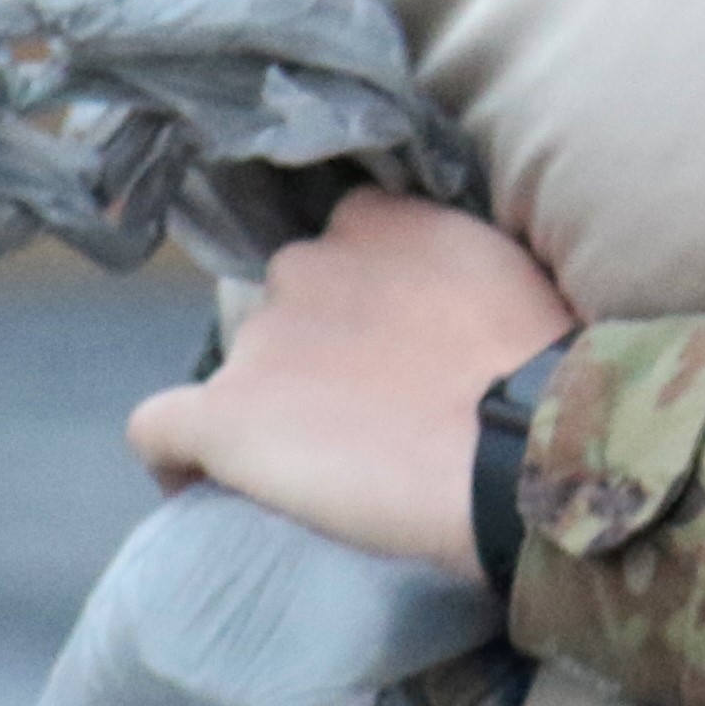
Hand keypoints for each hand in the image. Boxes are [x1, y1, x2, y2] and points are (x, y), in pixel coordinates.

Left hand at [128, 190, 577, 580]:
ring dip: (271, 399)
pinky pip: (160, 429)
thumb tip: (434, 308)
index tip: (391, 340)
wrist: (526, 441)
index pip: (342, 241)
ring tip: (321, 460)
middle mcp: (305, 263)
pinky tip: (201, 484)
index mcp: (379, 220)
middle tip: (371, 407)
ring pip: (241, 366)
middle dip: (317, 345)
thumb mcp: (506, 274)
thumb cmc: (544, 367)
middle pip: (289, 301)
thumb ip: (446, 272)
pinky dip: (177, 457)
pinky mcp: (226, 417)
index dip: (362, 294)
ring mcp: (260, 340)